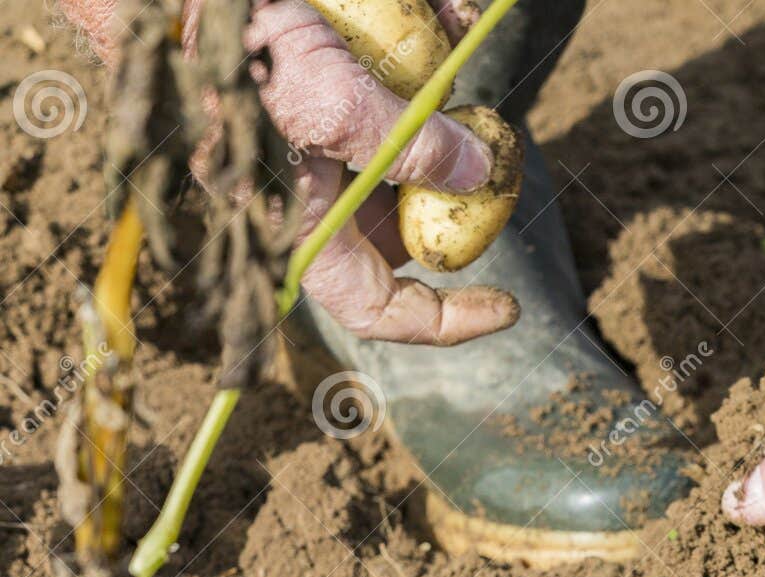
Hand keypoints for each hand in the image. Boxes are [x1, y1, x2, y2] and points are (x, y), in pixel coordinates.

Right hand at [59, 0, 516, 344]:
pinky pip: (395, 90)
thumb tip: (478, 171)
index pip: (376, 306)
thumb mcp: (322, 96)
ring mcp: (322, 144)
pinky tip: (450, 15)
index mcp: (297, 223)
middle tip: (499, 147)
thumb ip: (404, 141)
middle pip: (407, 225)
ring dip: (449, 108)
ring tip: (464, 54)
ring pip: (409, 151)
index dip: (445, 320)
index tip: (508, 305)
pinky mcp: (328, 92)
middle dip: (461, 190)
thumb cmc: (217, 40)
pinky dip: (428, 53)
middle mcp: (313, 193)